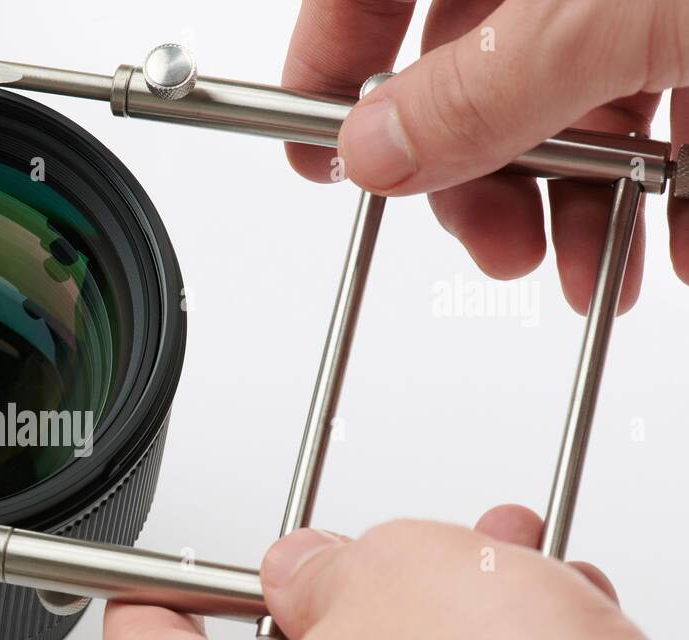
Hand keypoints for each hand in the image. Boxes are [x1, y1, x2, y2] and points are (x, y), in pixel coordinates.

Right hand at [282, 0, 688, 310]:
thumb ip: (490, 81)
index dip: (328, 66)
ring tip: (592, 275)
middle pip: (469, 67)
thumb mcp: (609, 13)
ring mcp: (638, 1)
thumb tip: (375, 150)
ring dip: (572, 209)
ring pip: (569, 107)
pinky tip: (672, 240)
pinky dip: (662, 193)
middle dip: (478, 177)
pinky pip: (661, 119)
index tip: (322, 157)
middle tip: (494, 244)